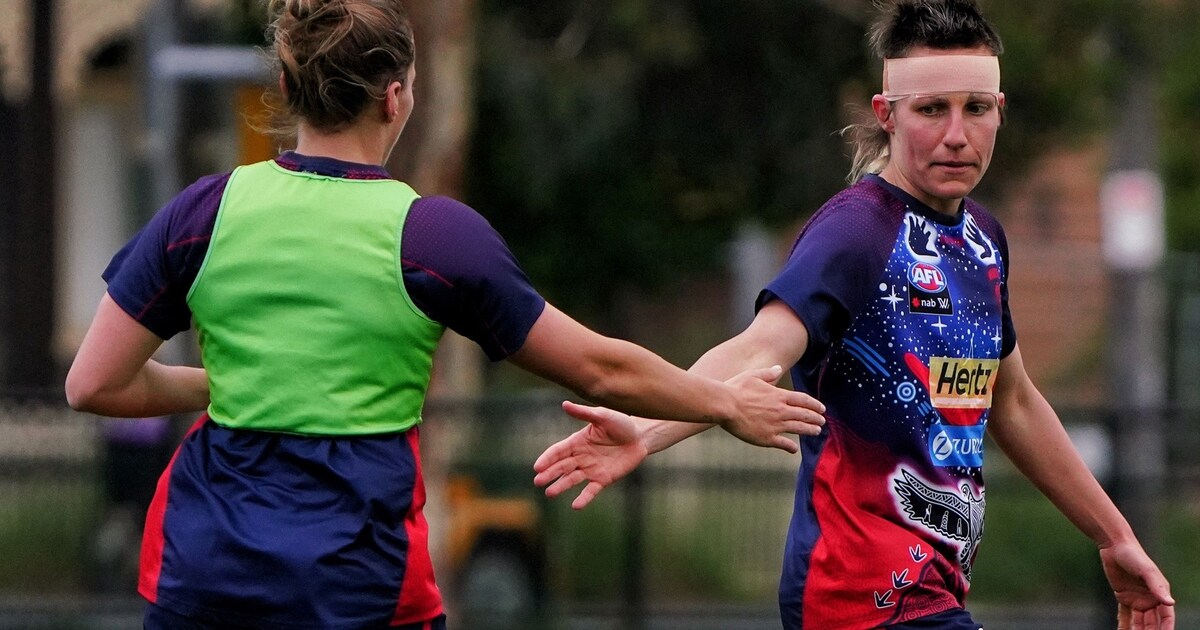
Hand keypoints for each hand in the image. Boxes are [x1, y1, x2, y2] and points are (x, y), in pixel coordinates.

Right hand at [533, 401, 647, 509]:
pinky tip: (575, 506)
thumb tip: (564, 404)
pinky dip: (583, 498)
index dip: (547, 458)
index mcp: (577, 442)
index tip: (537, 467)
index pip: (558, 451)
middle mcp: (581, 457)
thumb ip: (584, 413)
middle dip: (550, 474)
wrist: (640, 437)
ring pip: (572, 479)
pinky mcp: (603, 479)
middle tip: (538, 481)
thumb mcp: (602, 416)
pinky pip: (591, 490)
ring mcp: (591, 469)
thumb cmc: (621, 423)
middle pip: (562, 467)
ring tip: (549, 493)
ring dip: (561, 486)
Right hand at [720, 365, 825, 453]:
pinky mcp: (766, 438)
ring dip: (809, 430)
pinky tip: (794, 449)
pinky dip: (790, 447)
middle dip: (816, 418)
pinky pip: (783, 443)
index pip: (803, 400)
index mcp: (778, 395)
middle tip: (822, 421)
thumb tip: (778, 368)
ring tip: (816, 432)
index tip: (822, 408)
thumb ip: (768, 373)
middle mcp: (780, 410)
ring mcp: (775, 425)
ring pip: (798, 428)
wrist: (725, 405)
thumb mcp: (753, 375)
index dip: (814, 404)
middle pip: (804, 414)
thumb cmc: (736, 389)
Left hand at [1101, 540, 1174, 629]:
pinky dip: (1124, 625)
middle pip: (1152, 622)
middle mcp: (1150, 599)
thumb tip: (1170, 603)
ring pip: (1139, 621)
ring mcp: (1136, 599)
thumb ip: (1157, 587)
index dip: (1166, 628)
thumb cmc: (1134, 555)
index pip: (1166, 616)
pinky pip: (1125, 615)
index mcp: (1159, 593)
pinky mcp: (1123, 597)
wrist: (1114, 546)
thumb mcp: (1146, 571)